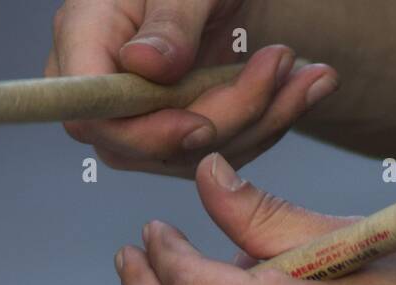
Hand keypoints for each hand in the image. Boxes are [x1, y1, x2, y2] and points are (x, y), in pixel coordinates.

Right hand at [45, 0, 336, 176]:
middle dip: (228, 115)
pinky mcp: (176, 130)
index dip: (143, 133)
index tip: (201, 125)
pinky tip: (308, 85)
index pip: (92, 115)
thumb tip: (143, 64)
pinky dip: (271, 119)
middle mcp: (101, 88)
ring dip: (264, 118)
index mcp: (84, 37)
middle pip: (149, 143)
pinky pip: (221, 147)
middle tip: (283, 62)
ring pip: (194, 153)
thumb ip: (170, 20)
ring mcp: (136, 117)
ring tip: (311, 73)